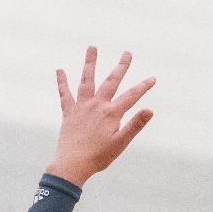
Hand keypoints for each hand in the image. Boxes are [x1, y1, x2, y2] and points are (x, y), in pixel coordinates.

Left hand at [46, 47, 156, 186]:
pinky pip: (65, 94)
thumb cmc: (99, 157)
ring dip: (90, 63)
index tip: (152, 78)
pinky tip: (60, 70)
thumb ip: (135, 125)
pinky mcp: (69, 112)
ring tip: (92, 47)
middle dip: (121, 66)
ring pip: (87, 80)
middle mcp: (97, 105)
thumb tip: (150, 110)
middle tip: (127, 53)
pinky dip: (62, 82)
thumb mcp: (121, 143)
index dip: (143, 86)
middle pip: (111, 81)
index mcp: (111, 113)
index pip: (131, 95)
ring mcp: (82, 107)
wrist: (72, 164)